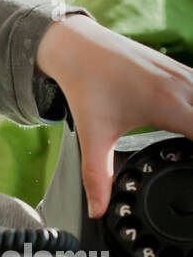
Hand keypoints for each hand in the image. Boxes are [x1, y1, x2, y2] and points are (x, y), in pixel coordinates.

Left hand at [35, 14, 192, 218]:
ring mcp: (183, 74)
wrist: (76, 46)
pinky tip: (190, 124)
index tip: (192, 167)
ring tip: (190, 150)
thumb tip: (96, 211)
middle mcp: (183, 86)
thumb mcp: (92, 135)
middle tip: (190, 159)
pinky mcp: (179, 69)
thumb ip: (97, 176)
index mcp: (169, 105)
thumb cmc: (87, 85)